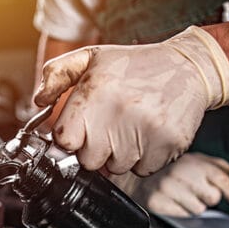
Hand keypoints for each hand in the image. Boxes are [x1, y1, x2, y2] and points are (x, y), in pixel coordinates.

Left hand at [33, 26, 228, 175]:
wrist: (189, 67)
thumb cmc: (136, 65)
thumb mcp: (91, 57)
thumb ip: (57, 75)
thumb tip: (39, 101)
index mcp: (94, 94)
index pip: (65, 141)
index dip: (72, 137)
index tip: (83, 129)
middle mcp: (117, 114)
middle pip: (89, 160)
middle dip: (96, 148)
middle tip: (111, 126)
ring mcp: (144, 132)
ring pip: (116, 168)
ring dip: (121, 154)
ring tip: (132, 127)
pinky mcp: (167, 145)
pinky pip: (143, 170)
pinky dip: (144, 158)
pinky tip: (148, 134)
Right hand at [131, 153, 228, 216]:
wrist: (136, 176)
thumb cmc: (171, 168)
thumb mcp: (197, 160)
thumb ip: (220, 167)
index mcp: (195, 162)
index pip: (223, 179)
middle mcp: (183, 174)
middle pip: (213, 198)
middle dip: (208, 198)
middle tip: (195, 191)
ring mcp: (169, 189)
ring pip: (198, 209)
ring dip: (192, 206)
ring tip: (181, 196)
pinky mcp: (159, 202)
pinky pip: (182, 216)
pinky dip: (180, 212)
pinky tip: (173, 202)